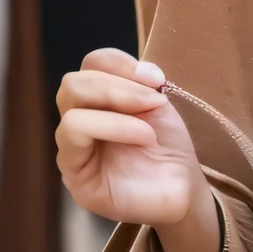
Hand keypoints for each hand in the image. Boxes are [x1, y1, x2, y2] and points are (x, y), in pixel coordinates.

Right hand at [55, 49, 219, 251]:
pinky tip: (142, 136)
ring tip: (148, 126)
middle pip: (73, 83)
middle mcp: (78, 121)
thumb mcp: (156, 106)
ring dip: (117, 104)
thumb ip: (139, 83)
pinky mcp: (74, 175)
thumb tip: (138, 70)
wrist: (182, 188)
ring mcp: (72, 149)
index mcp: (97, 101)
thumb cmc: (168, 146)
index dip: (121, 63)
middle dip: (116, 84)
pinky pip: (75, 134)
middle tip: (153, 99)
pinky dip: (114, 126)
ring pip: (70, 106)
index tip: (157, 78)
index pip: (91, 65)